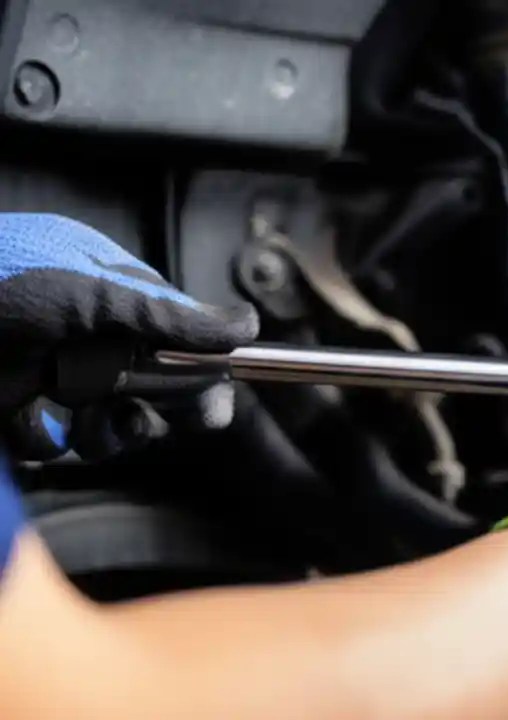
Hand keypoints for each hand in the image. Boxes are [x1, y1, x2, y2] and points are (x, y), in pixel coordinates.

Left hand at [0, 214, 257, 457]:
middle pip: (150, 388)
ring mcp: (46, 374)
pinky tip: (19, 416)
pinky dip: (39, 437)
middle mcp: (81, 333)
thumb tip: (244, 326)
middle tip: (133, 412)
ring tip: (75, 415)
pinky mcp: (12, 412)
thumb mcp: (89, 296)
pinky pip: (51, 443)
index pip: (179, 338)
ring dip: (98, 430)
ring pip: (106, 424)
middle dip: (148, 409)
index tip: (211, 403)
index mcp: (105, 292)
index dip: (200, 374)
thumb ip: (171, 316)